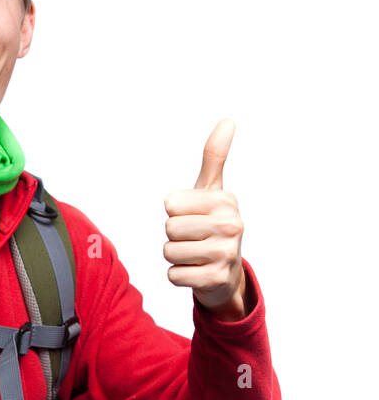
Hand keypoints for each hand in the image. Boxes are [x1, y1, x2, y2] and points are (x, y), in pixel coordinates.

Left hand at [163, 118, 246, 319]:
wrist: (227, 273)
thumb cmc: (213, 225)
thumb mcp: (213, 190)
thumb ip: (215, 157)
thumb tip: (227, 121)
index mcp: (226, 200)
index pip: (171, 204)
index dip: (176, 212)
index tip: (194, 217)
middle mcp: (231, 225)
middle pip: (169, 228)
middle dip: (175, 236)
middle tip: (195, 239)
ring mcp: (226, 254)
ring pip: (169, 251)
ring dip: (176, 256)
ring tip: (195, 255)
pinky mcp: (215, 279)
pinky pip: (173, 275)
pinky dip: (179, 275)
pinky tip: (196, 271)